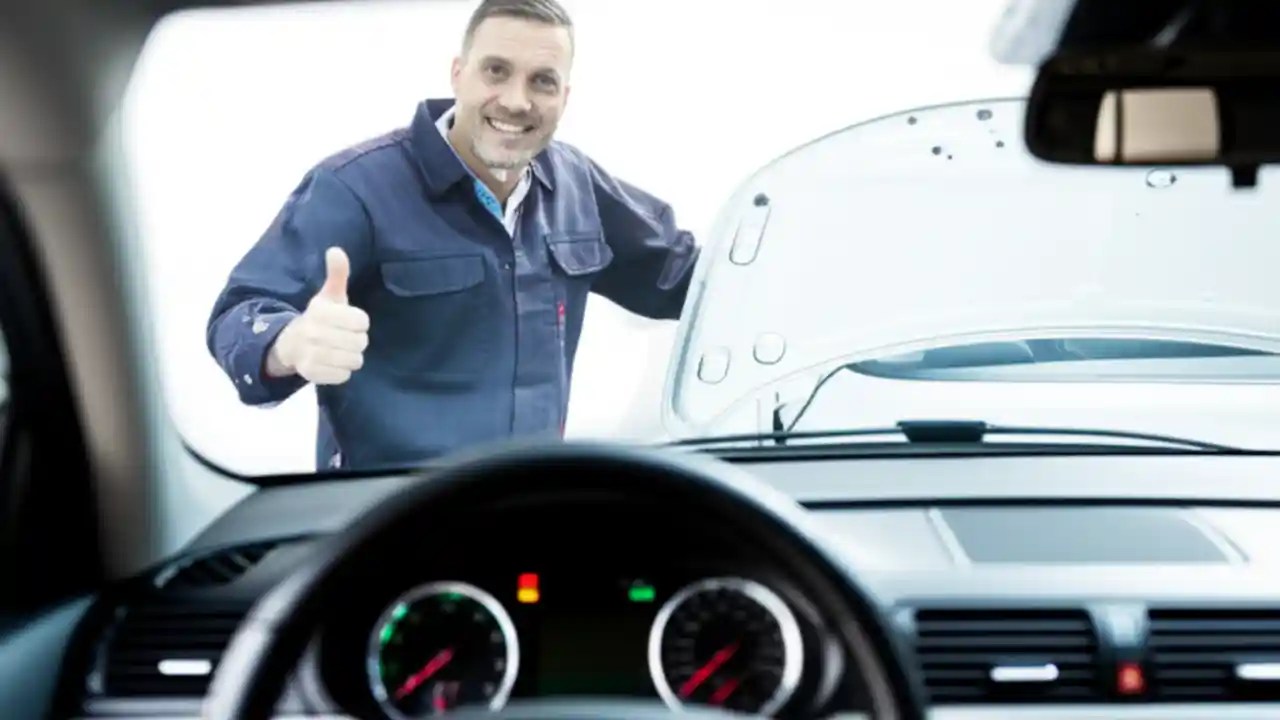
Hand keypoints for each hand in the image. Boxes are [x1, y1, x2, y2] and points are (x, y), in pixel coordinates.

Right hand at [266, 247, 369, 383]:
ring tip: (340, 349)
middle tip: (345, 337)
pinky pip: (344, 375)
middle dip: (357, 340)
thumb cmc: (320, 318)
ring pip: (354, 360)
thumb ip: (337, 274)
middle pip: (361, 342)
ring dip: (351, 356)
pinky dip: (342, 371)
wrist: (292, 343)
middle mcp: (313, 332)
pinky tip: (333, 362)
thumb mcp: (328, 295)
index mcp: (320, 311)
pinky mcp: (312, 374)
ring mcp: (311, 354)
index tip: (349, 321)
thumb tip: (336, 250)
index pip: (362, 321)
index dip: (359, 322)